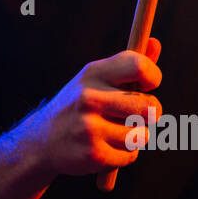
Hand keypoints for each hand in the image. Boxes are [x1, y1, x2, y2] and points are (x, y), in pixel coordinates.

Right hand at [28, 38, 161, 177]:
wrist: (42, 140)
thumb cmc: (79, 105)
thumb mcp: (97, 79)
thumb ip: (128, 65)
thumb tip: (155, 43)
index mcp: (93, 73)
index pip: (139, 66)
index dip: (153, 77)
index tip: (148, 86)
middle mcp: (89, 97)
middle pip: (149, 106)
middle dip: (151, 113)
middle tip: (139, 115)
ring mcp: (89, 127)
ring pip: (142, 134)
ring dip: (136, 137)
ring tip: (115, 132)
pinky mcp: (92, 154)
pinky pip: (131, 155)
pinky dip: (125, 154)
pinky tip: (107, 147)